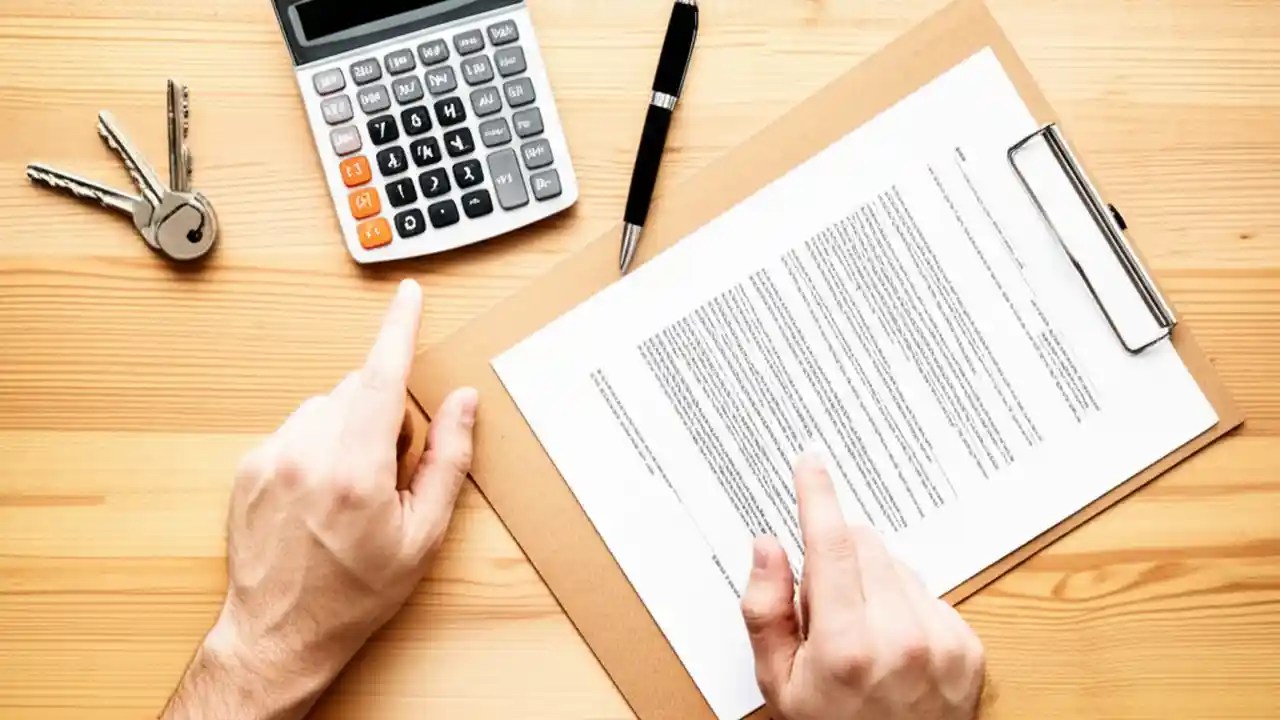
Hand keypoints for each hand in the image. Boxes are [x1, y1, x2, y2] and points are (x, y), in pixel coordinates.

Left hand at [164, 280, 478, 718]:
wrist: (280, 634)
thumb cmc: (356, 593)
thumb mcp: (423, 536)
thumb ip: (447, 460)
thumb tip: (461, 403)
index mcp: (356, 471)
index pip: (381, 377)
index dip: (399, 330)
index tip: (408, 296)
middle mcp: (307, 455)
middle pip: (357, 390)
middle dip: (382, 413)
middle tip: (388, 471)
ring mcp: (271, 458)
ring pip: (325, 407)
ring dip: (346, 427)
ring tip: (348, 488)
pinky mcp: (249, 467)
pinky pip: (296, 430)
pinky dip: (315, 446)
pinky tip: (317, 495)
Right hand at [741, 450, 985, 719]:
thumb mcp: (777, 683)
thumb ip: (765, 610)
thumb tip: (768, 547)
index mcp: (847, 646)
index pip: (832, 545)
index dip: (818, 496)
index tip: (811, 464)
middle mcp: (901, 640)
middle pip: (866, 545)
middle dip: (838, 555)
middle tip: (824, 606)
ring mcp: (941, 643)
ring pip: (897, 565)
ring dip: (873, 582)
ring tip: (860, 635)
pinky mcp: (967, 648)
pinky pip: (928, 593)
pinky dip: (905, 606)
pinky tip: (892, 645)